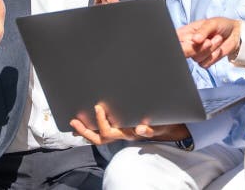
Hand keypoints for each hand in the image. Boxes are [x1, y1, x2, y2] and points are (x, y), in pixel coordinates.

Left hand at [70, 104, 189, 144]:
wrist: (169, 128)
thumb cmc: (162, 124)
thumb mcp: (159, 126)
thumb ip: (150, 128)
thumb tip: (141, 127)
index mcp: (129, 132)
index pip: (110, 132)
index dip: (101, 121)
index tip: (98, 107)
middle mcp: (123, 134)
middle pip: (100, 138)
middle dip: (86, 131)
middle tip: (75, 121)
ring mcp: (121, 132)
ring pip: (100, 138)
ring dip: (86, 131)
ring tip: (75, 123)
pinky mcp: (121, 128)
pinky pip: (104, 132)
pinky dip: (92, 129)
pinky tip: (85, 122)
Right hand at [177, 17, 240, 67]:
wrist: (235, 34)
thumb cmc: (221, 25)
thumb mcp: (212, 23)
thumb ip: (203, 31)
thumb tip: (195, 40)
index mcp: (185, 32)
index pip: (176, 41)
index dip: (182, 44)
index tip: (194, 41)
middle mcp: (188, 44)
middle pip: (184, 52)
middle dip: (198, 48)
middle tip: (208, 41)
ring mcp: (195, 53)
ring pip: (196, 58)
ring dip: (210, 50)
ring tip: (217, 38)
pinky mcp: (204, 61)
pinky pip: (205, 64)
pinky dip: (214, 57)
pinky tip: (218, 48)